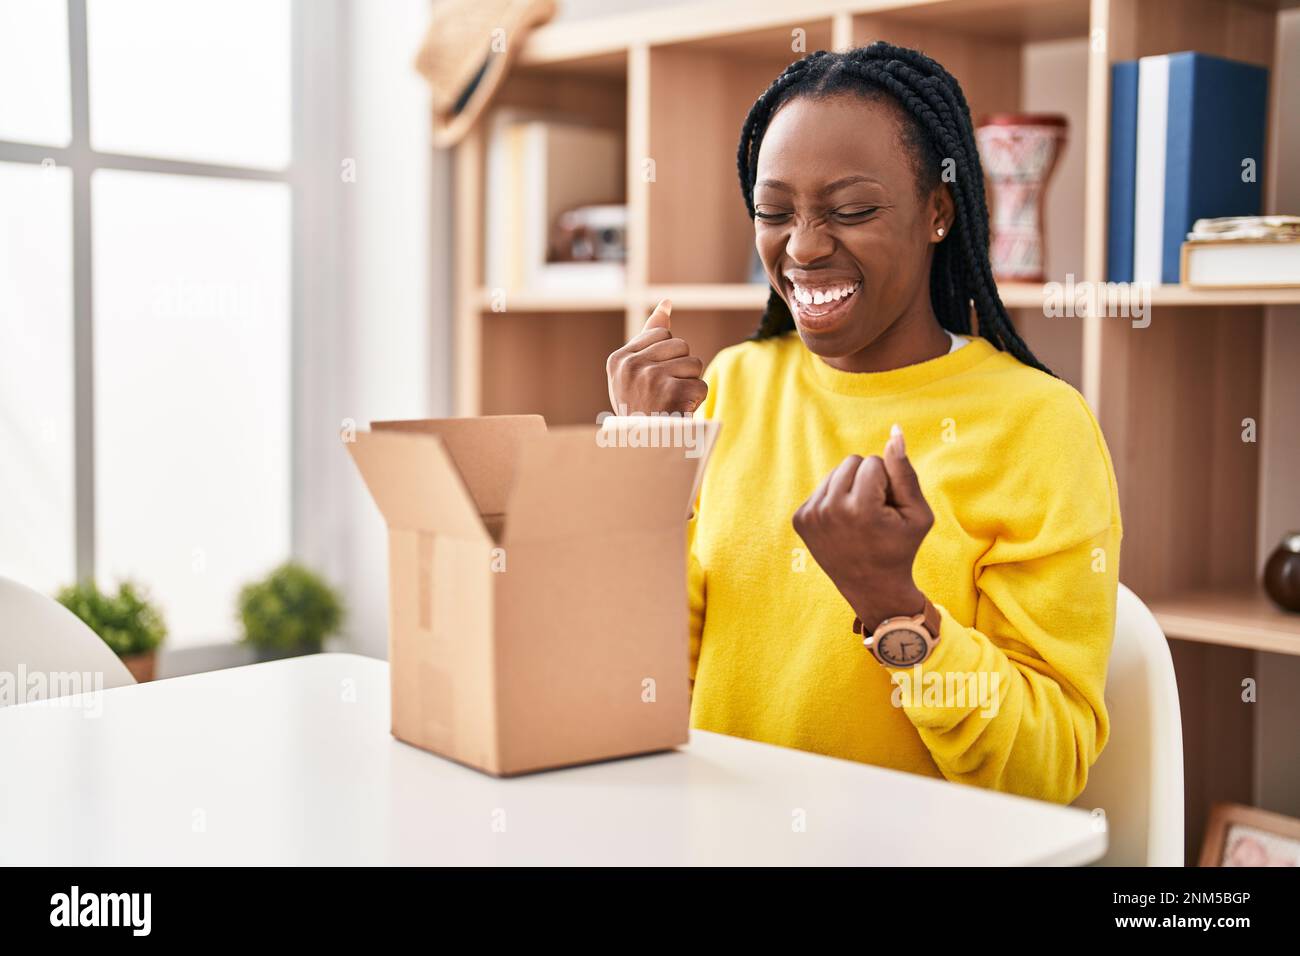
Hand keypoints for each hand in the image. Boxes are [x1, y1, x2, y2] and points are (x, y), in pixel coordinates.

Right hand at [606, 298, 707, 414]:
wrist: (643, 451)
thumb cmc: (642, 408)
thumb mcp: (636, 371)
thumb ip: (650, 335)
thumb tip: (667, 302)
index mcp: (618, 359)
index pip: (662, 333)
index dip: (666, 357)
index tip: (652, 381)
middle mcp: (630, 366)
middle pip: (681, 345)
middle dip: (681, 368)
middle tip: (664, 394)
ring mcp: (649, 379)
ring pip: (693, 363)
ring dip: (690, 384)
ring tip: (671, 402)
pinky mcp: (670, 394)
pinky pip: (701, 384)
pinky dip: (696, 400)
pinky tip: (680, 412)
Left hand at [792, 425, 933, 632]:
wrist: (872, 586)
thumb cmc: (901, 546)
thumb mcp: (917, 512)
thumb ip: (905, 470)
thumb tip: (895, 431)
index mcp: (859, 508)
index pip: (872, 462)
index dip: (887, 482)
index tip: (888, 511)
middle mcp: (829, 510)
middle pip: (851, 461)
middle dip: (867, 480)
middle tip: (874, 514)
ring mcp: (810, 515)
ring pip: (835, 472)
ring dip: (850, 488)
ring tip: (859, 519)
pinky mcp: (799, 519)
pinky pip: (822, 487)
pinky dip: (835, 499)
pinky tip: (843, 524)